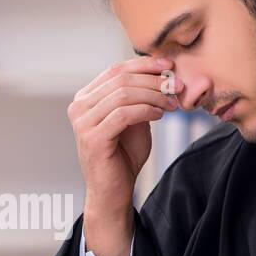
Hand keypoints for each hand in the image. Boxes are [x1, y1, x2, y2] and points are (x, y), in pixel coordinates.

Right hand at [68, 57, 180, 255]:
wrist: (113, 191)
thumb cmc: (123, 156)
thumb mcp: (134, 120)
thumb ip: (139, 98)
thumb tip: (161, 74)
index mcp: (86, 98)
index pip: (115, 70)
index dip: (144, 64)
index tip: (169, 66)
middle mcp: (79, 107)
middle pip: (120, 79)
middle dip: (153, 80)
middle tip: (176, 87)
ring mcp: (82, 122)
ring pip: (123, 94)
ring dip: (153, 96)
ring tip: (171, 103)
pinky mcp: (92, 138)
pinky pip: (124, 114)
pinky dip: (146, 110)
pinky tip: (160, 115)